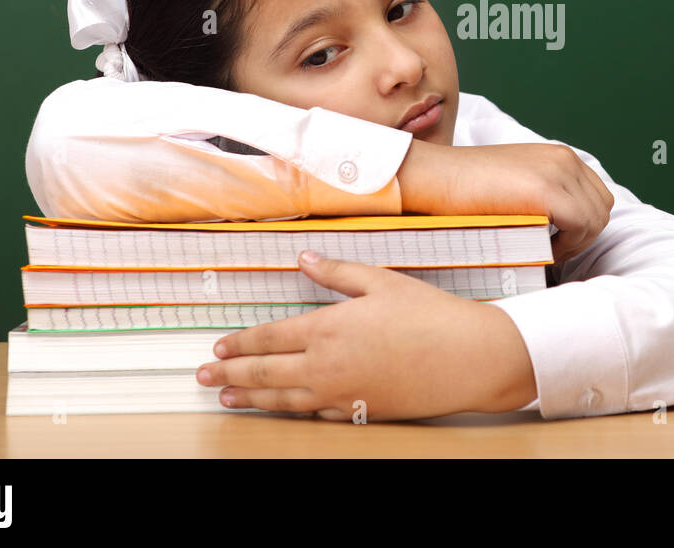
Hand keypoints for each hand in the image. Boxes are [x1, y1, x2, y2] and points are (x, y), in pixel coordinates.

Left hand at [196, 250, 536, 420]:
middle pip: (265, 374)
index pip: (269, 337)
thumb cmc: (430, 315)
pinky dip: (295, 412)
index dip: (241, 344)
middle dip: (231, 375)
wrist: (468, 358)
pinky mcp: (360, 413)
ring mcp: (342, 394)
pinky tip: (286, 411)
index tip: (220, 347)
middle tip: (205, 377)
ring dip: (252, 400)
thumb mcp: (381, 281)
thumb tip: (303, 258)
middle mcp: (326, 366)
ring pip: (284, 400)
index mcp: (328, 329)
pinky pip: (317, 415)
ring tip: (229, 399)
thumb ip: (336, 272)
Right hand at [400, 141, 614, 262]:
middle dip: (583, 235)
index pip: (597, 195)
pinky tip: (543, 250)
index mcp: (559, 155)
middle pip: (602, 207)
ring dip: (576, 243)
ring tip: (546, 251)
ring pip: (596, 220)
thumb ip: (544, 193)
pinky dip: (567, 245)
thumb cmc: (466, 187)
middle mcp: (564, 158)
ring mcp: (557, 172)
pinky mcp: (546, 191)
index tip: (559, 241)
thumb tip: (564, 226)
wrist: (435, 177)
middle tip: (554, 251)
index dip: (584, 224)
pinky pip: (580, 226)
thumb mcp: (516, 182)